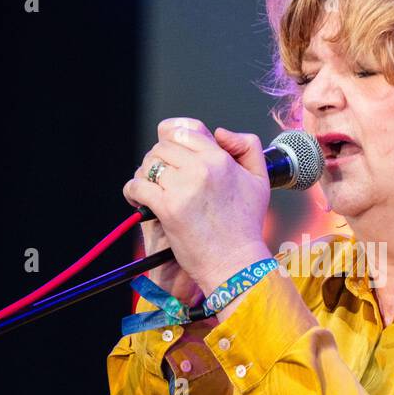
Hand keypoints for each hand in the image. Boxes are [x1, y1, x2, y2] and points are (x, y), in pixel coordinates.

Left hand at [123, 117, 272, 297]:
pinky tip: (139, 200)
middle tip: (162, 178)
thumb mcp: (260, 180)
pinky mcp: (168, 208)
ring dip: (145, 175)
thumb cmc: (246, 226)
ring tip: (152, 189)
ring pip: (149, 165)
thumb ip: (247, 147)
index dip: (174, 140)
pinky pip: (138, 186)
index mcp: (220, 159)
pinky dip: (133, 192)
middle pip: (162, 146)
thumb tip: (220, 133)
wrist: (236, 263)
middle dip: (159, 160)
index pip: (184, 131)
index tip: (173, 156)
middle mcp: (202, 169)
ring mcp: (183, 188)